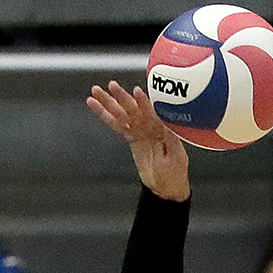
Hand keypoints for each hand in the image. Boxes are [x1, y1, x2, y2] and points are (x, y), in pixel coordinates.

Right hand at [87, 82, 189, 202]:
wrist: (167, 186)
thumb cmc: (175, 173)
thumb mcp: (176, 158)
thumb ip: (171, 140)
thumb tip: (166, 124)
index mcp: (162, 130)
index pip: (151, 113)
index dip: (144, 103)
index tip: (136, 92)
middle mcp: (150, 127)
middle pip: (133, 110)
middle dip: (121, 98)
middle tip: (111, 86)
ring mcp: (140, 131)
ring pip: (121, 115)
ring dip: (108, 103)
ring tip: (96, 93)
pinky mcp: (132, 137)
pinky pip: (117, 125)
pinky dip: (105, 116)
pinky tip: (96, 107)